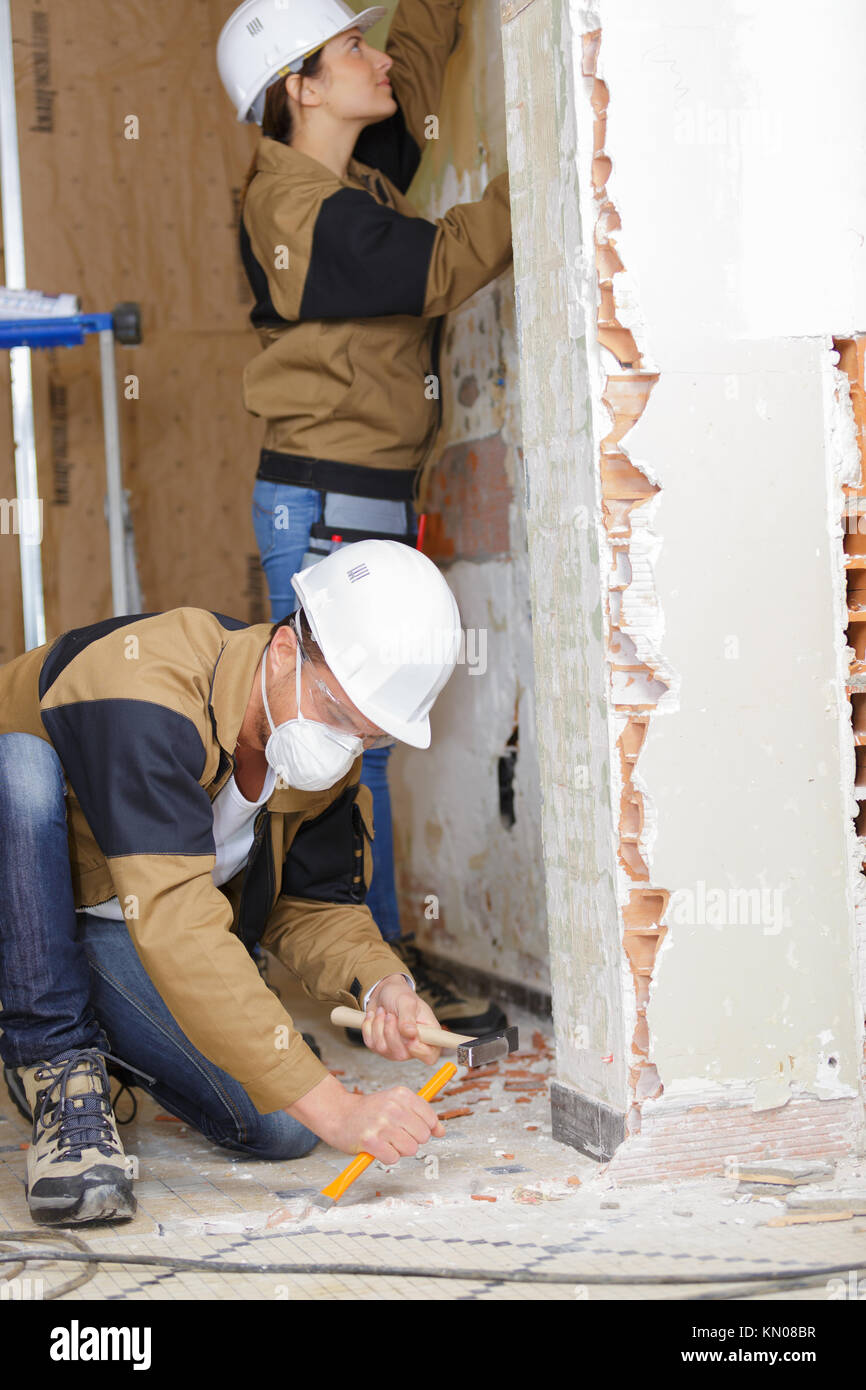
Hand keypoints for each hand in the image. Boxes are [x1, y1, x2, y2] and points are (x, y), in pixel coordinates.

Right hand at [331, 1086, 445, 1164]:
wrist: (339, 1114)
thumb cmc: (369, 1111)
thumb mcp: (396, 1103)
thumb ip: (421, 1115)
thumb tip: (441, 1131)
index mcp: (402, 1094)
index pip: (431, 1118)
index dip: (425, 1128)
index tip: (413, 1128)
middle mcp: (393, 1107)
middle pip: (423, 1136)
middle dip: (412, 1140)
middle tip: (396, 1134)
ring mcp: (382, 1124)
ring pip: (410, 1149)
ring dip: (399, 1150)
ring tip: (386, 1140)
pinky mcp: (371, 1142)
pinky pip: (393, 1158)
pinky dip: (387, 1157)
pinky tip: (378, 1147)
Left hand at [362, 975, 441, 1064]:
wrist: (384, 994)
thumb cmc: (400, 995)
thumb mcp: (406, 1001)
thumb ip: (408, 1018)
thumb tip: (411, 1034)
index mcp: (428, 1035)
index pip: (430, 1056)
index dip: (418, 1050)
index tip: (409, 1035)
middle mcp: (414, 1046)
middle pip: (401, 1054)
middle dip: (391, 1030)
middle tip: (391, 1014)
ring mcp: (397, 1049)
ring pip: (383, 1048)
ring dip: (378, 1025)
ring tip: (383, 1012)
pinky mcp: (382, 1048)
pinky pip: (371, 1044)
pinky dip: (369, 1026)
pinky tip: (375, 1016)